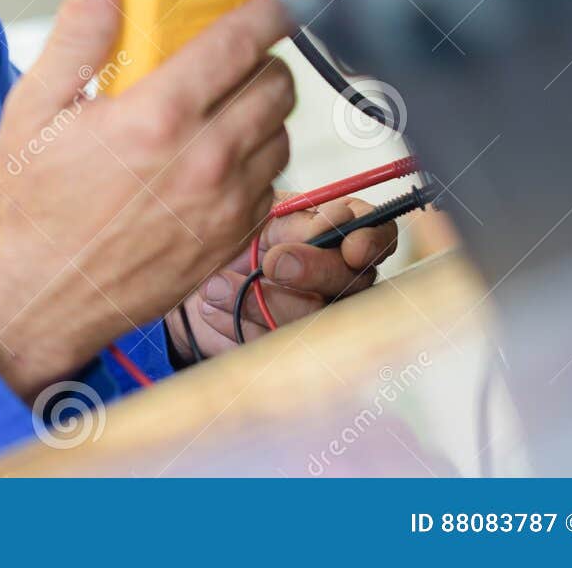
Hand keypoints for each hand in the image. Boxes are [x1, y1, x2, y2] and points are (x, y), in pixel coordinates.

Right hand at [0, 0, 295, 399]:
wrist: (39, 299)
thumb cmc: (32, 207)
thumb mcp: (35, 109)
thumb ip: (78, 35)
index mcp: (156, 118)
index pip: (242, 42)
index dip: (269, 9)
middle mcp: (203, 161)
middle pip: (277, 83)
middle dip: (261, 59)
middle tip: (228, 58)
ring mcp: (224, 205)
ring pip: (282, 132)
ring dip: (261, 111)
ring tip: (217, 108)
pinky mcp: (231, 240)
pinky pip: (272, 182)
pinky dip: (256, 161)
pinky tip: (213, 158)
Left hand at [173, 196, 397, 356]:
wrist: (194, 278)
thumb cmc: (236, 240)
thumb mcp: (260, 219)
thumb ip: (297, 222)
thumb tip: (336, 220)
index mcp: (340, 236)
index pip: (378, 236)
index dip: (372, 241)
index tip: (351, 246)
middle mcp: (342, 280)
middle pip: (354, 280)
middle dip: (314, 270)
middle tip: (274, 262)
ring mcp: (318, 319)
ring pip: (311, 316)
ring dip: (260, 299)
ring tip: (215, 284)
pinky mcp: (288, 351)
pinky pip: (273, 342)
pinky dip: (236, 321)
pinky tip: (211, 306)